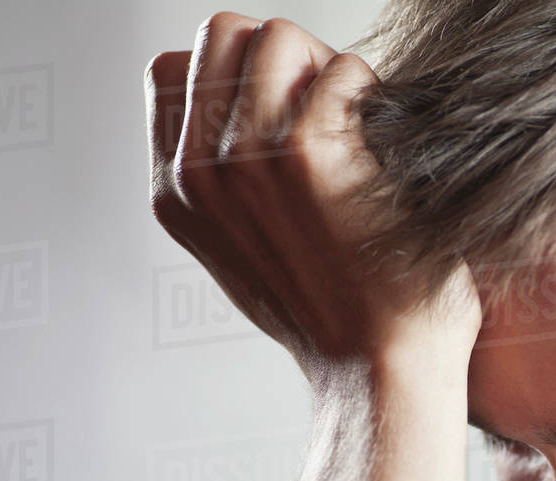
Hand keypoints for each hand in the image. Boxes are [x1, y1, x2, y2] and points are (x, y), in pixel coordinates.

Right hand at [144, 13, 481, 387]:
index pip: (173, 68)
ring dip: (331, 73)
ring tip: (357, 133)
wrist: (379, 370)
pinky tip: (383, 155)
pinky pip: (344, 70)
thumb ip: (222, 179)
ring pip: (281, 36)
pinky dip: (375, 101)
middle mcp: (199, 169)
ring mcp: (248, 156)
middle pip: (225, 34)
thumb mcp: (243, 252)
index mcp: (176, 190)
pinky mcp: (308, 153)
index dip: (239, 75)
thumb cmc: (334, 316)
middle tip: (329, 115)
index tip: (284, 116)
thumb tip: (238, 98)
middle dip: (285, 59)